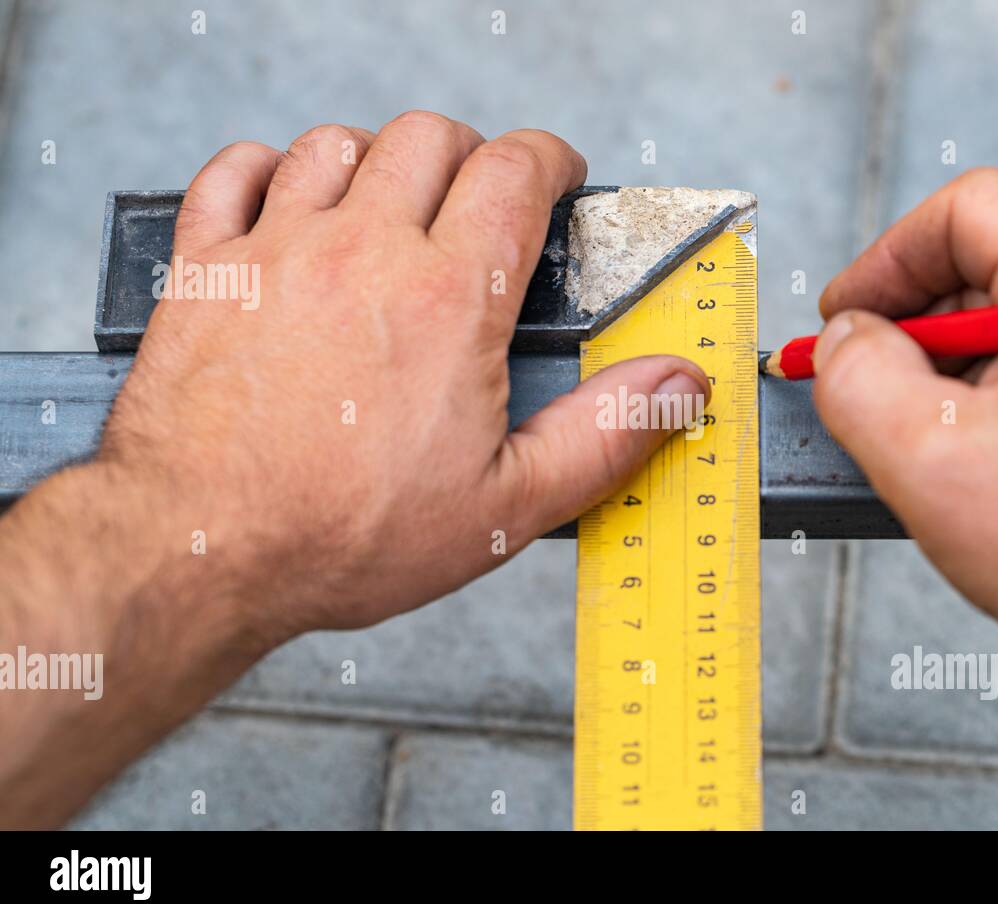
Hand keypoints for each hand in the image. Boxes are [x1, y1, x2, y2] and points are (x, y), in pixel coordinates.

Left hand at [99, 112, 707, 641]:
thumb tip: (678, 386)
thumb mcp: (506, 508)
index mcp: (449, 302)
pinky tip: (291, 204)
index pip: (516, 172)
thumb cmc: (343, 536)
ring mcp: (278, 252)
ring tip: (392, 209)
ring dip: (380, 161)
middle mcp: (364, 254)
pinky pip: (237, 171)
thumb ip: (605, 435)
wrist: (197, 549)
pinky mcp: (208, 270)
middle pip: (432, 138)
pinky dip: (271, 170)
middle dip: (473, 156)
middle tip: (481, 203)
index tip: (557, 178)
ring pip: (340, 144)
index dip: (551, 160)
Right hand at [811, 168, 997, 826]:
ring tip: (930, 431)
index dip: (887, 258)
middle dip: (917, 317)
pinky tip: (984, 446)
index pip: (971, 210)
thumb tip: (842, 337)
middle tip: (870, 382)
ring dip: (959, 358)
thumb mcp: (921, 456)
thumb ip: (853, 373)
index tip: (846, 314)